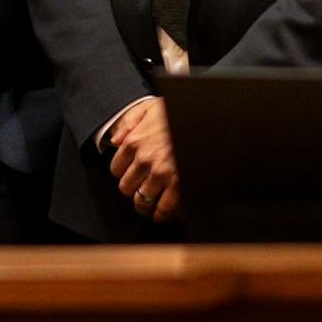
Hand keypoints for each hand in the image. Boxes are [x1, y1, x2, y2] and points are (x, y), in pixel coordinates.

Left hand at [107, 95, 177, 221]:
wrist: (206, 117)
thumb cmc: (179, 112)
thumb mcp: (151, 108)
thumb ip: (130, 122)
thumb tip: (115, 140)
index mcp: (135, 142)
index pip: (116, 169)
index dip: (123, 174)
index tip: (129, 175)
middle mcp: (144, 160)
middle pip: (126, 188)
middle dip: (132, 191)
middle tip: (140, 192)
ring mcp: (161, 174)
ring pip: (142, 201)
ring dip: (145, 206)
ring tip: (150, 207)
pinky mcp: (179, 184)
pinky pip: (165, 208)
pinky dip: (163, 214)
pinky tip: (165, 213)